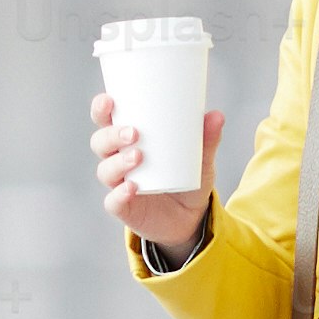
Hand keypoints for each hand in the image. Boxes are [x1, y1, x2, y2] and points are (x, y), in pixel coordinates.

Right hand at [91, 91, 221, 252]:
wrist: (190, 218)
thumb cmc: (187, 179)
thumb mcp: (200, 159)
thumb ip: (207, 139)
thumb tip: (217, 116)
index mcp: (128, 140)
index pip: (106, 120)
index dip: (101, 109)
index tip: (110, 100)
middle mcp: (118, 160)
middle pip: (100, 143)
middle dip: (111, 135)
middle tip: (134, 133)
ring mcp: (119, 184)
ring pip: (105, 170)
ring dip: (118, 162)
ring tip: (139, 156)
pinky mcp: (124, 208)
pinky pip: (113, 201)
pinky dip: (119, 194)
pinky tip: (132, 187)